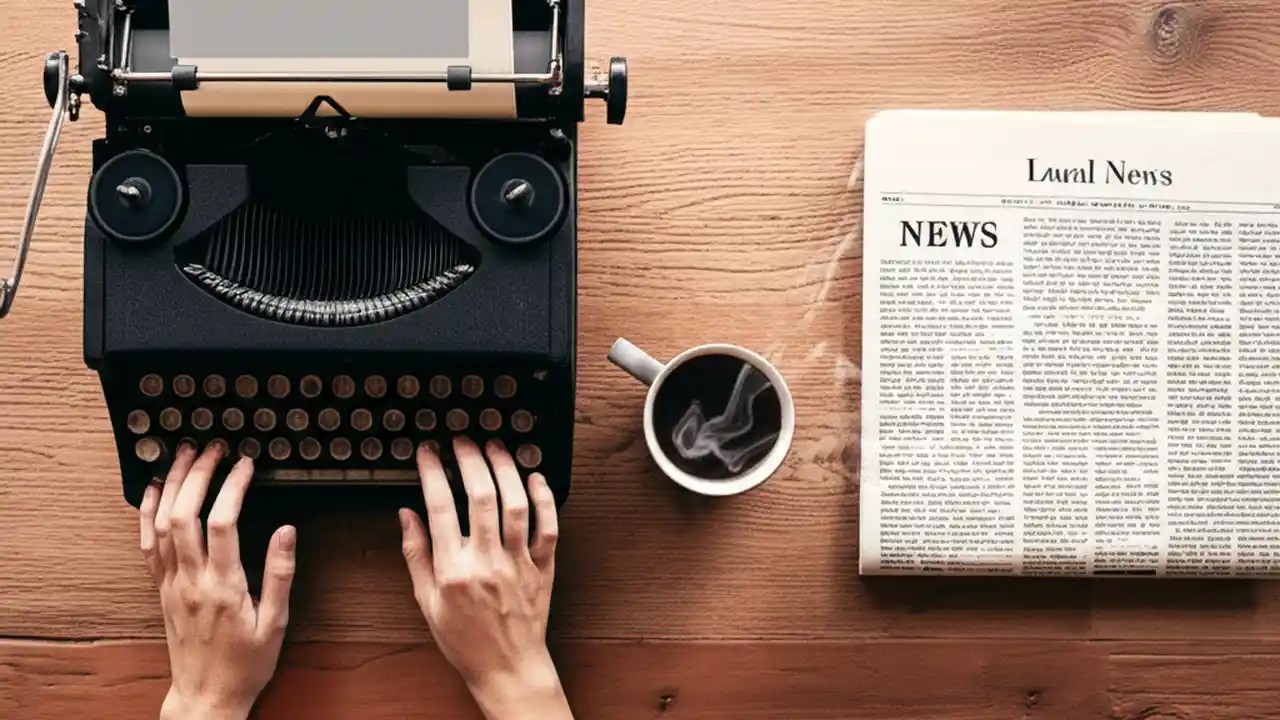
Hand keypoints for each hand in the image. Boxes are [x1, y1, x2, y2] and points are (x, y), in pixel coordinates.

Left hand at [139, 443, 296, 719]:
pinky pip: (148, 544)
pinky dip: (148, 512)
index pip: (223, 523)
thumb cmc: (246, 664)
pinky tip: (156, 490)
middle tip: (212, 447)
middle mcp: (191, 580)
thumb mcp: (276, 623)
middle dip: (198, 474)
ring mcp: (171, 583)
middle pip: (185, 514)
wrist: (206, 697)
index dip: (233, 486)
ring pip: (162, 524)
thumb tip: (286, 531)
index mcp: (224, 587)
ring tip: (185, 455)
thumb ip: (280, 574)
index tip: (246, 463)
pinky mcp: (161, 589)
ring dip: (173, 485)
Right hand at [400, 437, 567, 719]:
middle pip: (480, 496)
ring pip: (515, 504)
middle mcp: (486, 562)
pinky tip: (535, 477)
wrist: (506, 667)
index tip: (428, 452)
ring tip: (496, 448)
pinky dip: (544, 499)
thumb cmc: (464, 640)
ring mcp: (518, 563)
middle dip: (470, 460)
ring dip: (506, 469)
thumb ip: (416, 555)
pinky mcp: (543, 567)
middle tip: (463, 441)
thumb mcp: (426, 602)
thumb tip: (407, 515)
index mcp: (452, 570)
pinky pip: (548, 527)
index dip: (432, 471)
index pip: (440, 507)